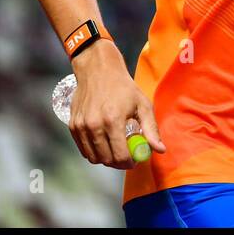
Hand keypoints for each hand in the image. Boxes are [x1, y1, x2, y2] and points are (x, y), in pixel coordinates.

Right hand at [68, 40, 165, 168]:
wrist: (98, 71)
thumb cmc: (124, 88)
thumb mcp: (143, 105)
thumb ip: (151, 130)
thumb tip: (160, 150)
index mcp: (113, 120)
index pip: (120, 156)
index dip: (129, 163)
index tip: (135, 160)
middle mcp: (94, 125)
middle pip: (106, 160)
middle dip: (118, 163)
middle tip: (126, 157)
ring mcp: (81, 126)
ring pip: (93, 158)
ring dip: (106, 159)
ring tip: (116, 148)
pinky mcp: (73, 126)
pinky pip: (83, 150)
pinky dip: (94, 152)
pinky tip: (104, 143)